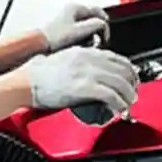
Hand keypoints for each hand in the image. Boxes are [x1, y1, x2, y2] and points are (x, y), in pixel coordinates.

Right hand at [24, 47, 138, 112]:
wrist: (28, 80)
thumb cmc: (41, 74)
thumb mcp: (66, 60)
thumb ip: (82, 63)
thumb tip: (95, 73)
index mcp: (85, 52)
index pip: (116, 58)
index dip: (129, 70)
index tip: (132, 79)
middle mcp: (90, 59)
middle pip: (122, 69)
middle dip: (132, 83)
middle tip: (133, 93)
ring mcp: (88, 73)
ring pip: (120, 82)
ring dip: (128, 95)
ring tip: (128, 103)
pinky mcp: (85, 87)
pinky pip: (111, 95)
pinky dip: (119, 103)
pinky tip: (120, 109)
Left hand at [40, 3, 110, 52]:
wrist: (39, 45)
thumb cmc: (56, 37)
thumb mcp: (80, 31)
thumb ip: (96, 25)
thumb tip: (103, 26)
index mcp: (76, 8)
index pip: (98, 12)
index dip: (105, 25)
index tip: (105, 37)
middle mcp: (72, 12)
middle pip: (92, 21)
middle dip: (96, 32)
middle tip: (97, 42)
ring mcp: (67, 20)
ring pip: (86, 28)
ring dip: (89, 37)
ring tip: (85, 45)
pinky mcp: (64, 30)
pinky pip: (79, 34)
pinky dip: (82, 40)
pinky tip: (79, 46)